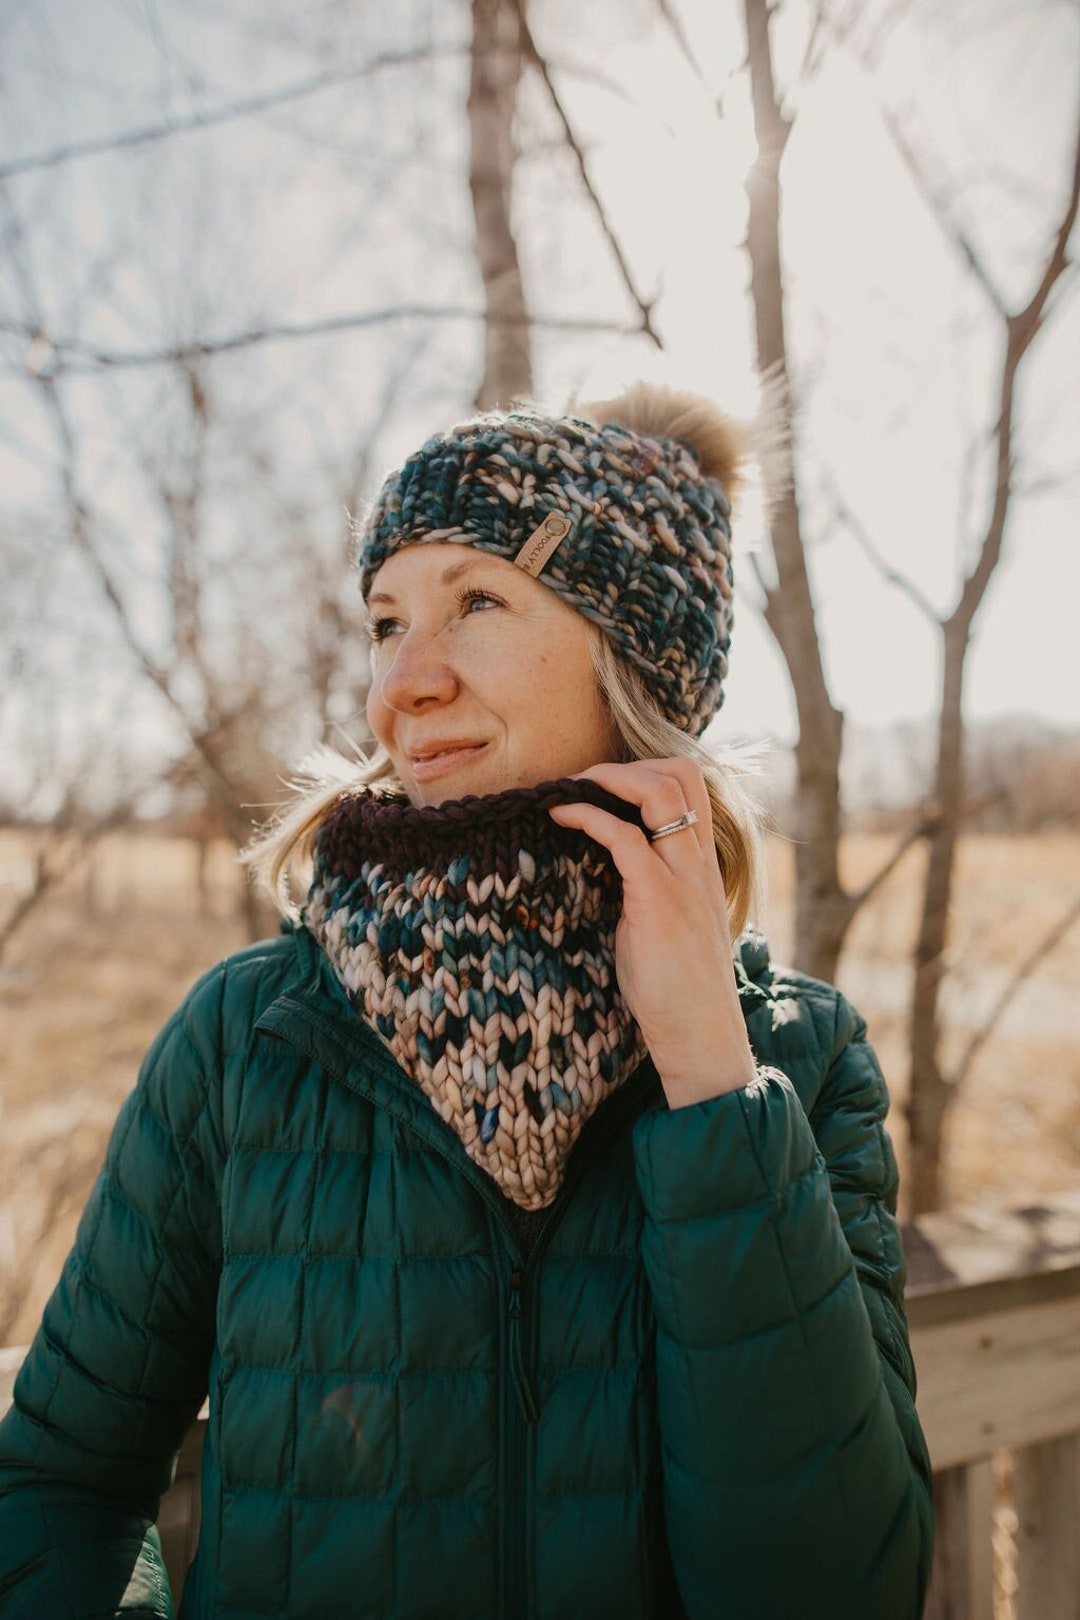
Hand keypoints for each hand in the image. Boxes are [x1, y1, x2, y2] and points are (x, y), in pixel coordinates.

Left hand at [549, 759, 756, 1108]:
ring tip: (569, 789)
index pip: (693, 786)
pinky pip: (624, 838)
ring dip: (609, 778)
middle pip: (683, 774)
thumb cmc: (676, 989)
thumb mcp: (666, 923)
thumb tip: (606, 865)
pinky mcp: (658, 901)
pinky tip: (559, 818)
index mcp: (703, 865)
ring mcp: (682, 879)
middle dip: (630, 764)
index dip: (648, 771)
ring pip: (661, 791)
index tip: (605, 784)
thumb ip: (650, 887)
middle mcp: (699, 863)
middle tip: (584, 780)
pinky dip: (588, 816)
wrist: (700, 1035)